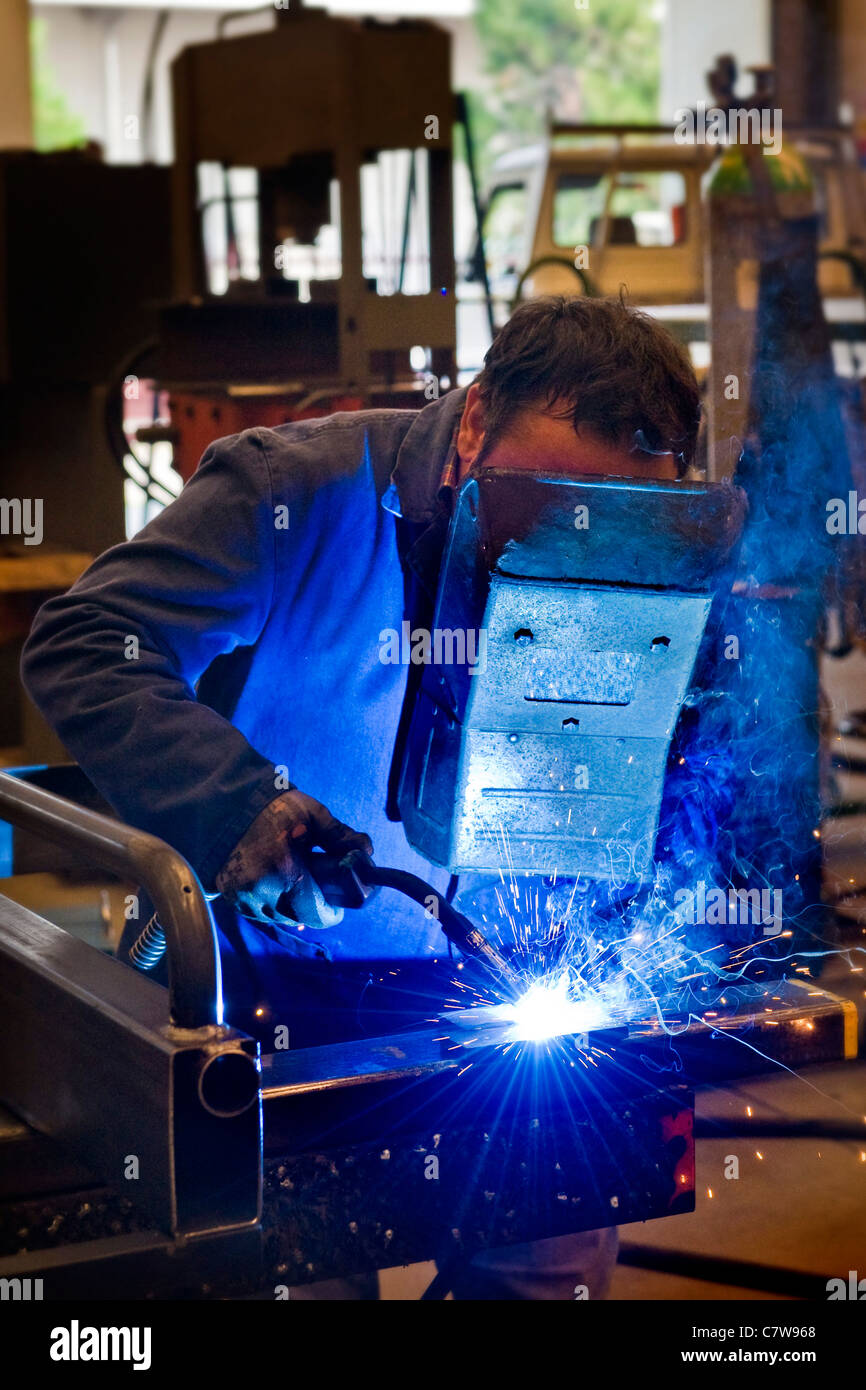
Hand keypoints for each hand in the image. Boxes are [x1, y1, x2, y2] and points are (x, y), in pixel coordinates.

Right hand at [215, 791, 371, 928]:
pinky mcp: (231, 898)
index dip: (333, 909)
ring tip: (292, 875)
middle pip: (301, 917)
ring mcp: (243, 898)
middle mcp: (262, 891)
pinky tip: (273, 879)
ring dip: (292, 904)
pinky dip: (272, 902)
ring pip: (280, 917)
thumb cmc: (271, 808)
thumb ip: (339, 836)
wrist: (224, 805)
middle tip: (316, 882)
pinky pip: (260, 912)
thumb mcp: (311, 814)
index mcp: (284, 870)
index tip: (338, 896)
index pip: (318, 912)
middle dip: (313, 904)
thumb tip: (366, 851)